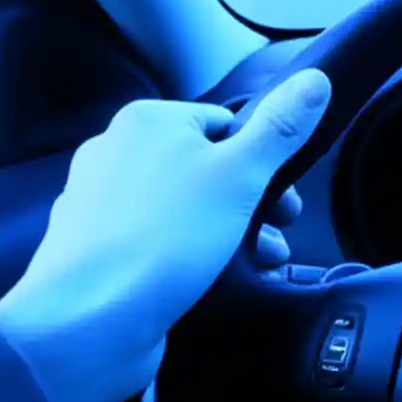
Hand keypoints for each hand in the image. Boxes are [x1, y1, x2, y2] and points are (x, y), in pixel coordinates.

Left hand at [0, 69, 330, 401]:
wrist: (87, 322)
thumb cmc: (164, 239)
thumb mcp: (242, 174)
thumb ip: (281, 126)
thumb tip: (315, 80)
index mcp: (147, 121)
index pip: (224, 123)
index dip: (262, 159)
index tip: (284, 197)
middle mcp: (114, 151)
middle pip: (204, 166)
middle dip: (249, 202)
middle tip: (276, 231)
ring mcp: (98, 201)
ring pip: (181, 206)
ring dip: (225, 232)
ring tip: (253, 262)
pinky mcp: (93, 248)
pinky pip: (153, 239)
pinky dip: (184, 254)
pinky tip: (205, 279)